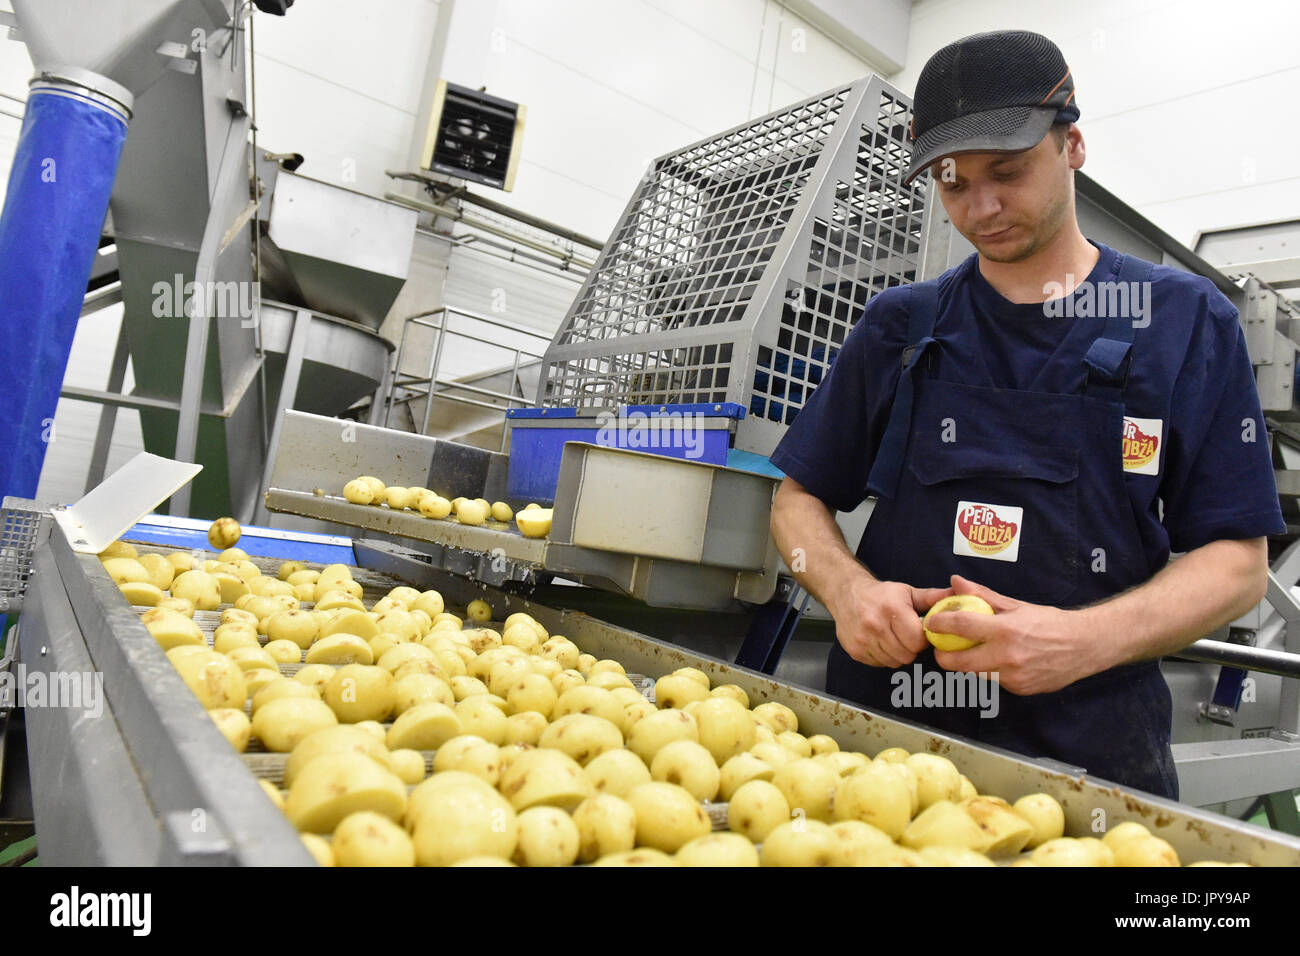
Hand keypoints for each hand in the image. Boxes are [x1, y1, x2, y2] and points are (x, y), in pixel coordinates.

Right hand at [828, 575, 952, 668]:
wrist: (846, 593)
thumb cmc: (880, 595)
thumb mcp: (907, 592)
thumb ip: (932, 597)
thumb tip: (956, 596)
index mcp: (892, 609)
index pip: (916, 641)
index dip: (922, 640)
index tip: (920, 633)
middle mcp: (875, 625)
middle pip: (906, 655)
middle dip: (911, 648)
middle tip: (906, 637)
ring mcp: (863, 639)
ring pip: (893, 662)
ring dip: (897, 654)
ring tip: (893, 638)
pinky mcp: (854, 650)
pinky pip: (879, 664)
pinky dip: (883, 657)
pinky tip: (881, 642)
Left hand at [925, 575, 1109, 694]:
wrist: (1085, 646)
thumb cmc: (1049, 622)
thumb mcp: (1016, 605)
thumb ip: (983, 595)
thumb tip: (956, 581)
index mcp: (1005, 630)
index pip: (961, 626)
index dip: (940, 624)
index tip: (930, 623)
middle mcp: (1007, 656)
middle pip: (958, 663)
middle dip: (944, 656)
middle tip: (942, 648)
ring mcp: (1014, 677)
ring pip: (976, 675)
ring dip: (969, 665)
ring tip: (973, 652)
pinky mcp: (1020, 690)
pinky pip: (995, 682)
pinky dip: (991, 672)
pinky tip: (1000, 662)